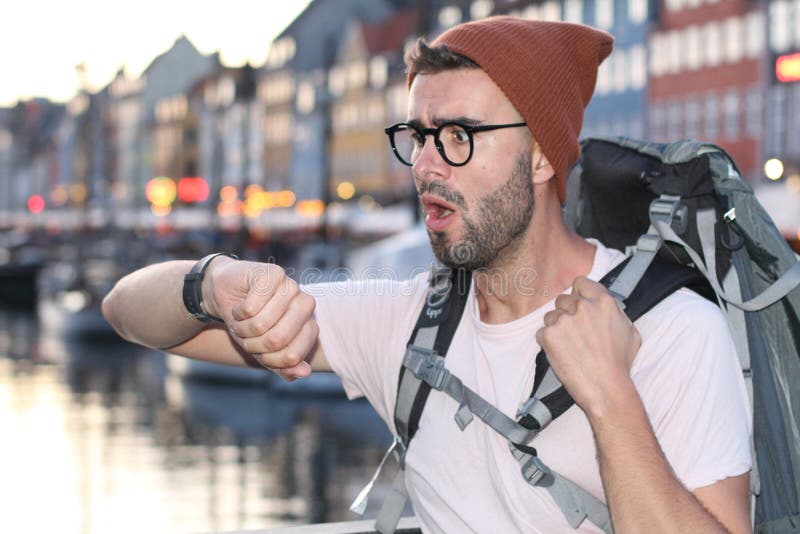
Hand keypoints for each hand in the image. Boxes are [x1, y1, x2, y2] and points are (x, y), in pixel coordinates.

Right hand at [203, 258, 318, 380]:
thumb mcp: (263, 352)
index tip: (259, 353)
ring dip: (242, 329)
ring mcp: (291, 286)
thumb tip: (304, 372)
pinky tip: (239, 306)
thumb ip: (284, 366)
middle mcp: (305, 304)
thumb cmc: (249, 324)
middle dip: (253, 345)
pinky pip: (250, 307)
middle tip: (246, 336)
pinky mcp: (272, 274)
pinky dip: (237, 313)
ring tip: (241, 321)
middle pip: (277, 340)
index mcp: (309, 325)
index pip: (293, 356)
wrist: (226, 293)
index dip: (269, 361)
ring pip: (261, 323)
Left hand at [535, 276, 640, 414]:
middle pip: (562, 299)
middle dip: (565, 313)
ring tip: (569, 346)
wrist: (607, 388)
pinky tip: (562, 354)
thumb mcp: (629, 330)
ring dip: (556, 328)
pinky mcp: (549, 335)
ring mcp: (564, 320)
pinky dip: (548, 343)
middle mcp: (582, 306)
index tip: (578, 305)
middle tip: (574, 332)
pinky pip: (541, 332)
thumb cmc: (620, 363)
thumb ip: (613, 312)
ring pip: (550, 316)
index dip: (578, 294)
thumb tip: (603, 306)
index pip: (581, 283)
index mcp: (603, 302)